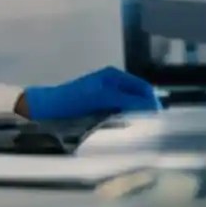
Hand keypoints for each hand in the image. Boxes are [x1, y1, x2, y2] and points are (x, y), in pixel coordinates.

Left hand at [21, 67, 159, 121]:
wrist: (47, 108)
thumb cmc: (74, 99)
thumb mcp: (103, 96)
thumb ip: (128, 99)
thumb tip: (152, 105)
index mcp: (115, 76)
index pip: (144, 88)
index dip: (152, 102)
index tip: (158, 120)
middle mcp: (113, 83)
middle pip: (139, 97)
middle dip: (146, 110)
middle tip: (150, 128)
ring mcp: (107, 96)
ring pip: (130, 107)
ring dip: (136, 116)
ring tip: (139, 130)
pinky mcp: (100, 108)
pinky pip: (120, 113)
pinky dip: (125, 120)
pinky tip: (124, 129)